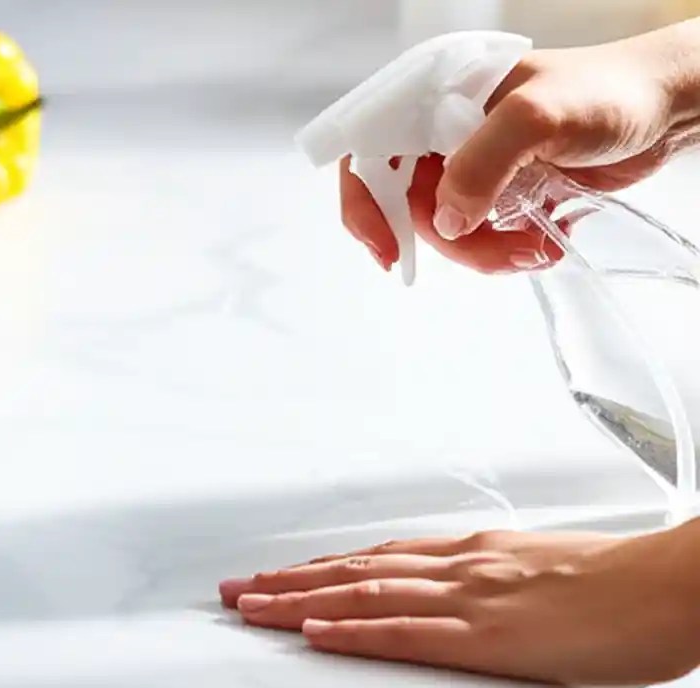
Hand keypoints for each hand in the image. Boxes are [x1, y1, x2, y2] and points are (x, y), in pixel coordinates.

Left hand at [218, 525, 699, 685]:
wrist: (669, 586)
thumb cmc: (620, 582)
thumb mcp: (542, 571)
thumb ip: (496, 579)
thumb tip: (471, 588)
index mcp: (472, 552)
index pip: (377, 557)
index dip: (322, 566)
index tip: (283, 573)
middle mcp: (458, 566)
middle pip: (353, 570)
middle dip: (289, 579)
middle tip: (239, 588)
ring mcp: (467, 597)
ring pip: (361, 593)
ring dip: (298, 600)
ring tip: (251, 607)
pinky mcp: (485, 634)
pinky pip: (402, 632)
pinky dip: (351, 630)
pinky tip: (314, 631)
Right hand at [342, 21, 699, 273]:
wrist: (667, 108)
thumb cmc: (608, 91)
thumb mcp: (537, 117)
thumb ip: (481, 163)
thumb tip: (444, 219)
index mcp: (435, 98)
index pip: (369, 150)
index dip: (364, 202)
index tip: (388, 248)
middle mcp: (445, 132)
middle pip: (405, 203)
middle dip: (446, 239)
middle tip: (493, 252)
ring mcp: (471, 164)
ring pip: (444, 228)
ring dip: (483, 251)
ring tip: (532, 250)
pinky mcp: (500, 192)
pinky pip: (478, 236)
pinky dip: (504, 251)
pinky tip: (543, 242)